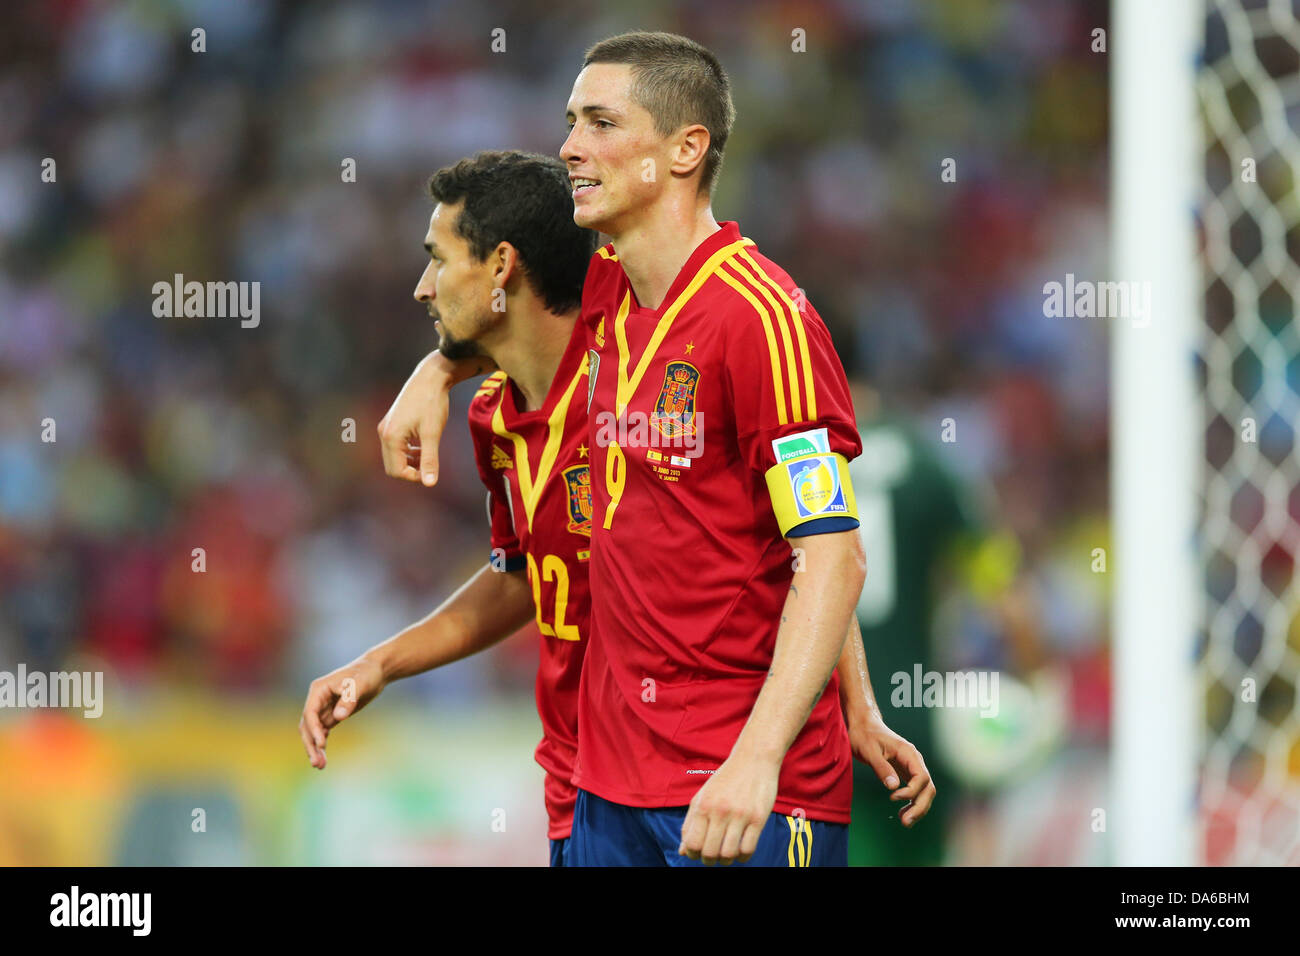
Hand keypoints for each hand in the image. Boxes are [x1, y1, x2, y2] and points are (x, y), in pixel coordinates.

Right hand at [298, 656, 386, 768]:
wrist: (376, 671)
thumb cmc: (366, 673)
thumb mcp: (359, 684)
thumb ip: (348, 700)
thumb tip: (338, 717)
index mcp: (318, 690)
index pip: (310, 713)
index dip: (314, 729)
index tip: (321, 744)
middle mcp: (317, 700)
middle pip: (308, 725)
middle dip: (311, 744)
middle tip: (317, 763)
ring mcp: (324, 708)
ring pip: (314, 732)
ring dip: (315, 748)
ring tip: (320, 766)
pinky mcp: (333, 715)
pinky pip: (323, 732)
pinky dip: (322, 744)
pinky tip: (324, 758)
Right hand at [378, 350, 491, 485]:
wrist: (430, 377)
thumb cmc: (432, 403)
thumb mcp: (433, 434)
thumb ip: (429, 459)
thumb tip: (429, 483)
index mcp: (391, 437)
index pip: (396, 471)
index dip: (413, 477)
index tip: (431, 473)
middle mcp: (384, 432)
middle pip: (393, 465)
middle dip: (411, 470)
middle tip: (430, 466)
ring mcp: (386, 427)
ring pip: (394, 456)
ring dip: (410, 462)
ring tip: (428, 456)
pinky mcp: (392, 422)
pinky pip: (396, 446)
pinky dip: (409, 451)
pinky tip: (424, 446)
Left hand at [678, 752, 779, 864]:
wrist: (753, 758)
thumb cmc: (726, 778)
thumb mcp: (703, 796)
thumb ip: (690, 823)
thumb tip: (682, 851)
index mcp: (703, 805)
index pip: (692, 843)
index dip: (693, 854)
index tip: (698, 853)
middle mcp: (720, 811)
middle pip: (710, 852)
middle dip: (709, 860)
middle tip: (712, 857)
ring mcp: (740, 815)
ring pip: (729, 854)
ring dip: (726, 860)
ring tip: (726, 855)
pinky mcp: (758, 818)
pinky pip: (749, 849)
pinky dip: (743, 857)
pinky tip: (741, 853)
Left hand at [847, 714, 935, 826]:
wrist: (863, 725)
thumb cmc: (864, 735)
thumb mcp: (869, 750)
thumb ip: (881, 768)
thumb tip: (894, 787)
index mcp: (908, 753)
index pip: (921, 777)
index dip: (911, 791)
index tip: (893, 797)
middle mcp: (914, 761)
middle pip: (928, 787)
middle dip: (919, 806)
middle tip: (905, 822)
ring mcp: (912, 767)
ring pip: (924, 792)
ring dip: (918, 808)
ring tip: (904, 821)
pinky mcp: (906, 773)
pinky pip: (916, 791)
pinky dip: (912, 803)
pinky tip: (902, 813)